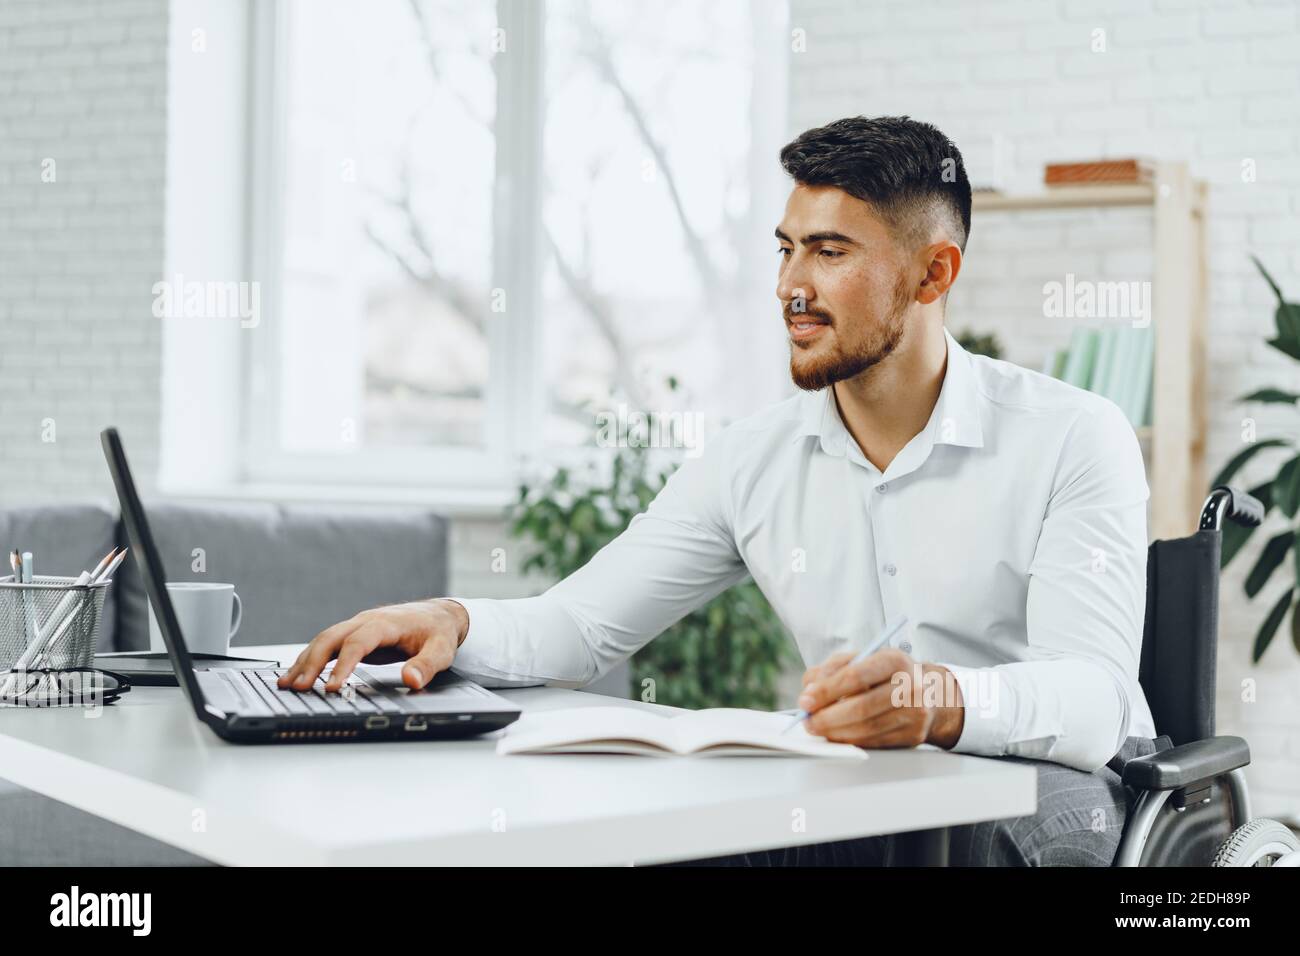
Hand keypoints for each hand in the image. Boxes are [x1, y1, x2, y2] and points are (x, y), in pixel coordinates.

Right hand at [277, 598, 469, 693]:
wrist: (438, 616)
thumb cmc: (438, 633)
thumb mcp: (441, 650)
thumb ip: (426, 666)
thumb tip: (411, 680)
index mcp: (385, 624)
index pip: (357, 643)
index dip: (343, 665)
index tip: (332, 687)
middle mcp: (365, 621)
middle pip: (331, 638)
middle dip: (312, 663)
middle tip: (298, 687)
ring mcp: (357, 626)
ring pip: (324, 640)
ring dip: (304, 661)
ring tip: (286, 684)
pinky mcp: (354, 635)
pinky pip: (327, 645)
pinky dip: (310, 659)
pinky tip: (297, 675)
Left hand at [797, 648, 963, 749]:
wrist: (928, 692)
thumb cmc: (885, 674)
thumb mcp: (861, 659)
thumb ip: (831, 670)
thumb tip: (809, 692)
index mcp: (894, 660)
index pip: (856, 675)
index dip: (827, 690)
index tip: (805, 700)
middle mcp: (910, 686)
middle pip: (862, 707)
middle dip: (828, 717)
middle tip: (807, 720)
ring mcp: (915, 713)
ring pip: (867, 729)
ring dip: (835, 732)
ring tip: (818, 728)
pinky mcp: (913, 735)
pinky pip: (875, 742)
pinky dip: (850, 740)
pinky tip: (837, 735)